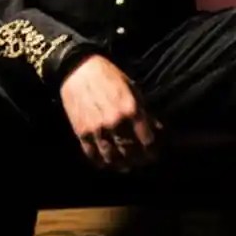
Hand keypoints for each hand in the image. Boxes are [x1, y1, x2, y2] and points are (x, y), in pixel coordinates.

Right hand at [59, 54, 159, 170]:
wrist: (78, 69)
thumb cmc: (109, 76)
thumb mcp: (132, 89)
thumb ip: (144, 111)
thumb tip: (157, 129)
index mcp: (131, 110)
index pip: (147, 140)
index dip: (152, 150)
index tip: (154, 153)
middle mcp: (115, 123)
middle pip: (130, 152)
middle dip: (138, 160)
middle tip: (141, 161)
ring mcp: (97, 130)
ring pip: (112, 158)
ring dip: (121, 165)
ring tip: (126, 165)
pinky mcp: (81, 133)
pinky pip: (92, 155)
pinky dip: (101, 162)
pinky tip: (107, 162)